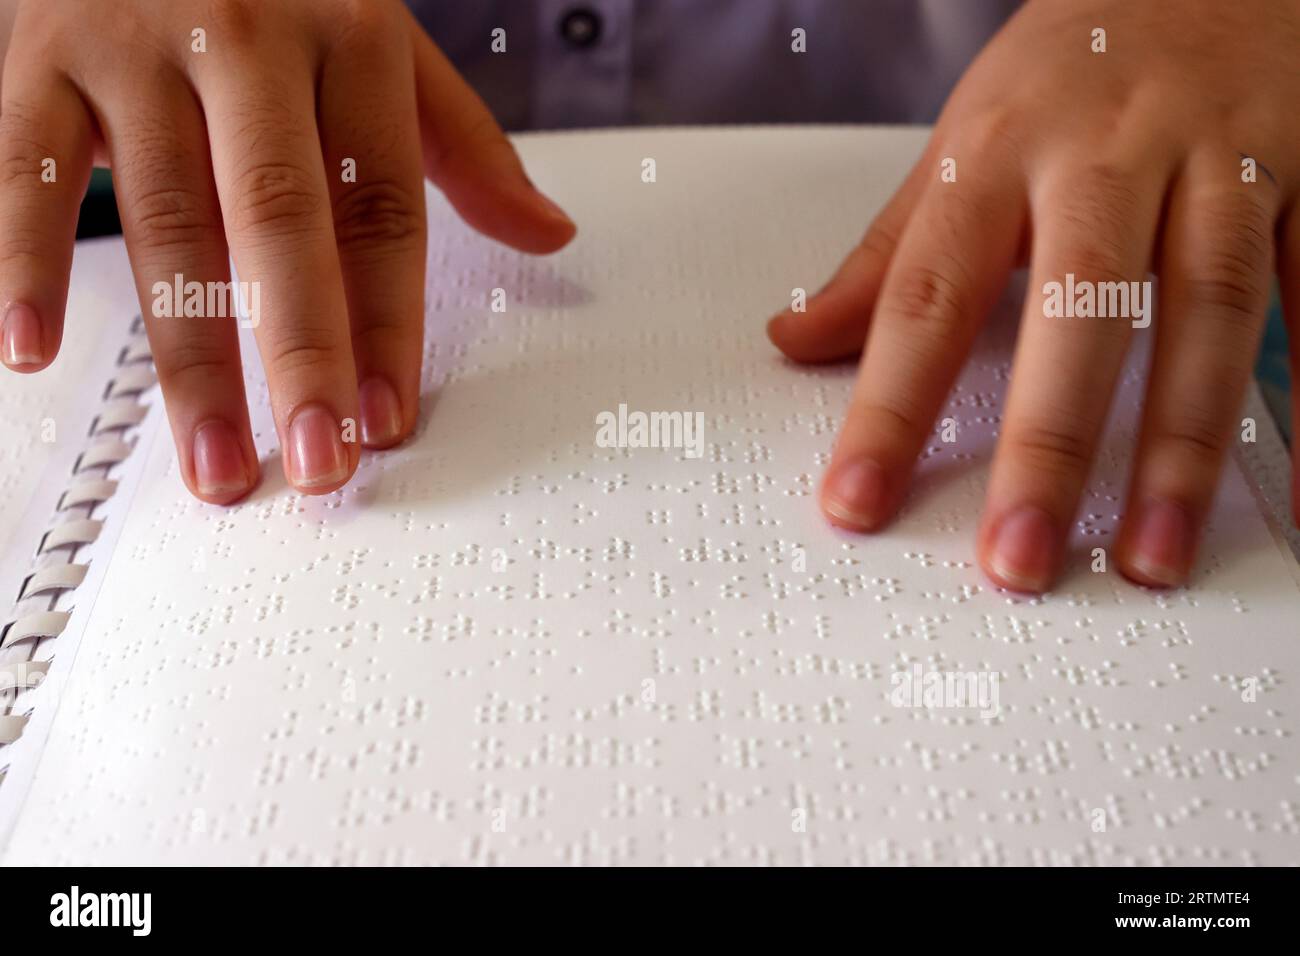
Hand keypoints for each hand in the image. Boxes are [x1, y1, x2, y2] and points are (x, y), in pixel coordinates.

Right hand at [0, 0, 574, 500]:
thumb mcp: (381, 42)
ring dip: (190, 358)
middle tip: (322, 461)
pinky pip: (27, 169)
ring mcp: (138, 44)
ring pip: (168, 221)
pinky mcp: (40, 53)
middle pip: (283, 221)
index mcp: (351, 38)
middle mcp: (248, 38)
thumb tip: (548, 233)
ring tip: (217, 460)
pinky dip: (24, 262)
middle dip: (304, 355)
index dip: (389, 322)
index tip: (390, 418)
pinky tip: (32, 349)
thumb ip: (463, 144)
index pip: (382, 207)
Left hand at [768, 0, 1299, 591]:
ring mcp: (1222, 160)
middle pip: (1076, 305)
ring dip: (1181, 445)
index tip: (856, 504)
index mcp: (1001, 150)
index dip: (886, 408)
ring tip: (1151, 557)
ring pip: (1209, 307)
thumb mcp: (963, 141)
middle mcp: (1109, 154)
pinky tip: (1291, 492)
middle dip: (1047, 443)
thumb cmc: (1073, 65)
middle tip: (1015, 559)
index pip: (925, 294)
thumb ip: (888, 254)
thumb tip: (795, 336)